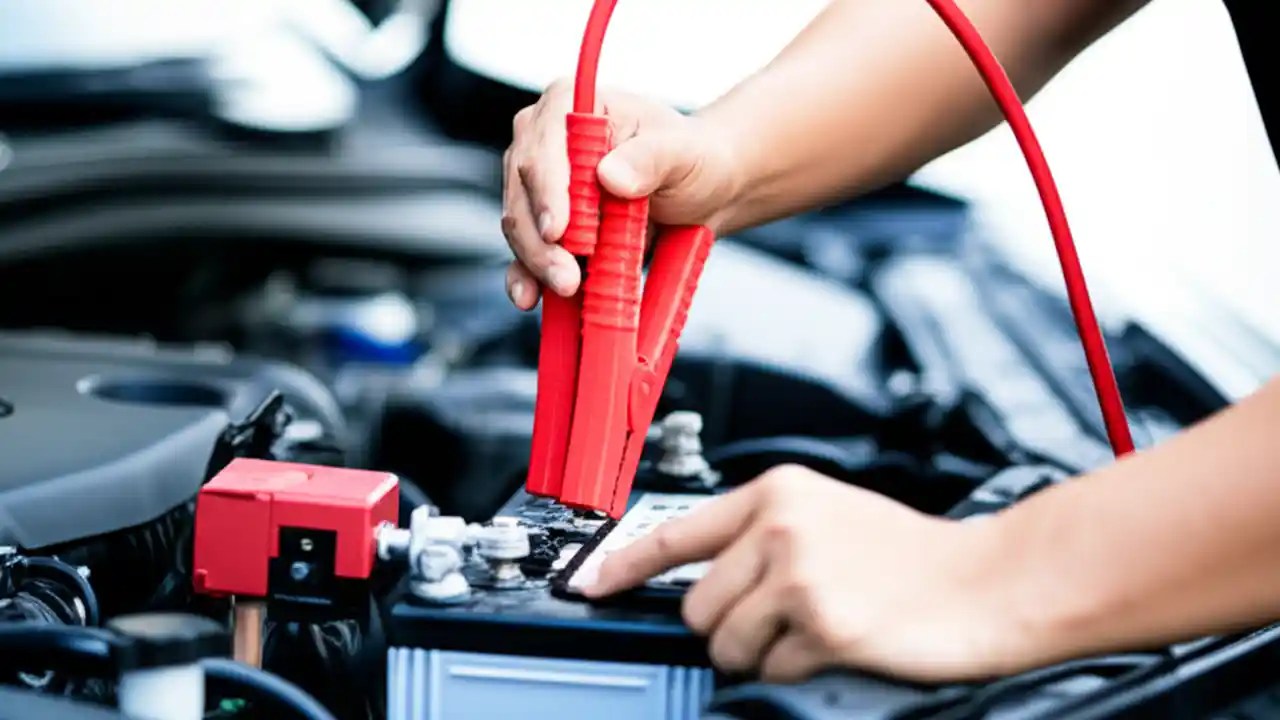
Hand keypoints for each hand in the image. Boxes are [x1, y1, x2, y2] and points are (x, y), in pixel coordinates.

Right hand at [501, 79, 741, 309]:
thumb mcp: (683, 154)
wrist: (701, 193)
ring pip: (520, 225)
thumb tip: (609, 176)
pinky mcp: (545, 224)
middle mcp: (545, 139)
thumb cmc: (692, 161)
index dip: (547, 189)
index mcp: (571, 104)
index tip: (558, 229)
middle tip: (566, 277)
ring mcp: (541, 184)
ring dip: (537, 263)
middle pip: (523, 190)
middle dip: (541, 240)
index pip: (543, 145)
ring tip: (566, 288)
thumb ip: (651, 158)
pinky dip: (526, 276)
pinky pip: (525, 251)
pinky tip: (531, 298)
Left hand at [585, 465, 1029, 682]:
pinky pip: (768, 671)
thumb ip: (763, 534)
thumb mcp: (829, 515)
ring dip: (757, 653)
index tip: (590, 586)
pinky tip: (836, 645)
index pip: (676, 532)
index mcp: (777, 492)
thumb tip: (706, 575)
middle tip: (779, 620)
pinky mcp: (821, 625)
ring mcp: (799, 575)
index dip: (622, 566)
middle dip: (726, 625)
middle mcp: (780, 526)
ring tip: (810, 632)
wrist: (986, 582)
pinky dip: (794, 671)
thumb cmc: (911, 554)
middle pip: (696, 604)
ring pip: (724, 643)